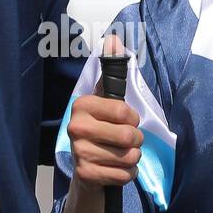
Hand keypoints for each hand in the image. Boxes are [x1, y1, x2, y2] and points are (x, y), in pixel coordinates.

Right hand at [68, 34, 142, 190]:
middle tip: (129, 142)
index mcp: (82, 105)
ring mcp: (79, 153)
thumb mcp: (105, 100)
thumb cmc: (100, 130)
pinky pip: (124, 175)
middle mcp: (76, 128)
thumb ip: (111, 70)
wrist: (86, 169)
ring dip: (133, 159)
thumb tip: (113, 37)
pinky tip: (118, 170)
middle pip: (129, 136)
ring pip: (129, 157)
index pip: (125, 112)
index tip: (127, 121)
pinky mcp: (86, 175)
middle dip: (137, 141)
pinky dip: (128, 174)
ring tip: (124, 156)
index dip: (133, 119)